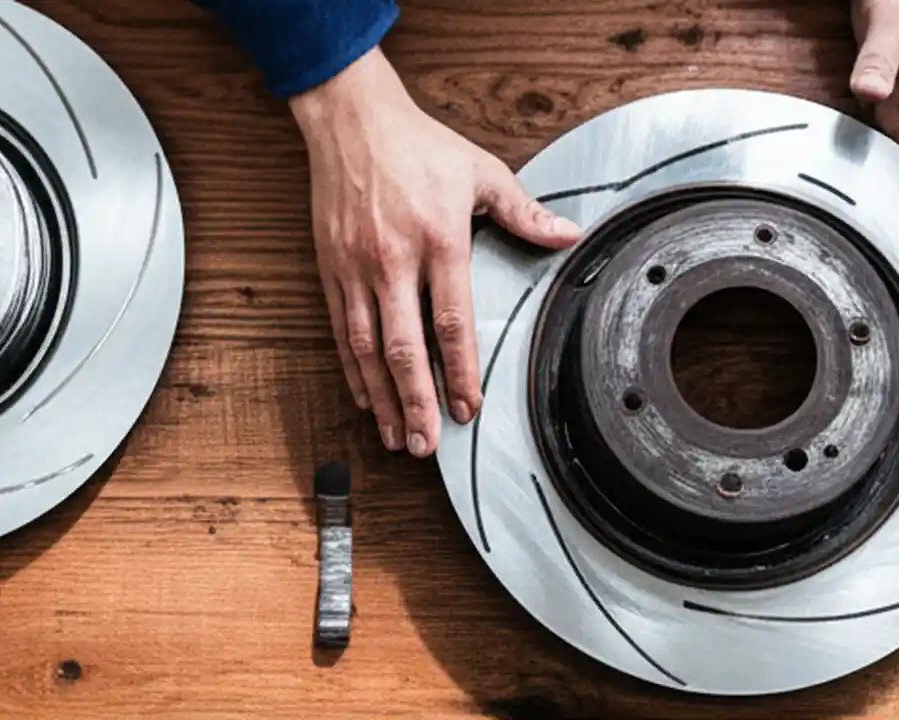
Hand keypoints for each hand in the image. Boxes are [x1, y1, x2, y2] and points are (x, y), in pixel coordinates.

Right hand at [291, 48, 580, 457]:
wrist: (352, 122)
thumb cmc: (419, 147)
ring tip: (397, 437)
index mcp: (438, 240)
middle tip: (426, 446)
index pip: (451, 322)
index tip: (467, 407)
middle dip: (416, 403)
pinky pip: (341, 330)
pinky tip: (367, 398)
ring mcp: (356, 268)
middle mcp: (392, 261)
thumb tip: (567, 236)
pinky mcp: (331, 269)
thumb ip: (524, 212)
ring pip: (367, 349)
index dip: (460, 371)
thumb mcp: (481, 172)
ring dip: (383, 398)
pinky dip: (353, 370)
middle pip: (405, 349)